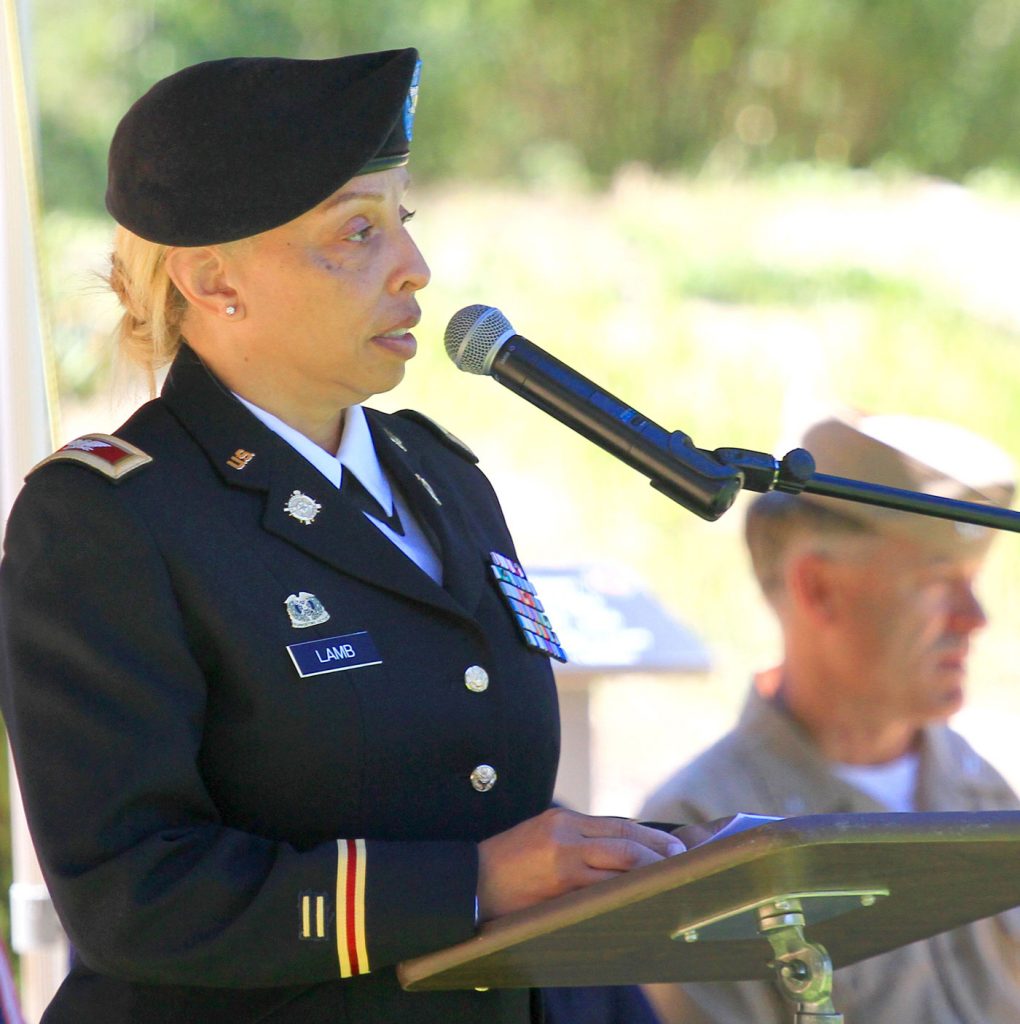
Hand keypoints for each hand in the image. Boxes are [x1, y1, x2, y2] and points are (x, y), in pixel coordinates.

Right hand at [476, 807, 684, 921]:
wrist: (471, 883)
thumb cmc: (507, 864)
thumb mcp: (541, 837)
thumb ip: (577, 841)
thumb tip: (621, 854)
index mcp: (563, 820)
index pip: (619, 826)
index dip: (651, 837)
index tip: (675, 847)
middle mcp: (566, 834)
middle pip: (626, 842)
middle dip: (658, 854)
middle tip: (682, 865)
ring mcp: (563, 859)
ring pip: (619, 864)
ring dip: (648, 875)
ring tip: (668, 884)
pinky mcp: (558, 885)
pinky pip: (602, 890)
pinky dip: (624, 894)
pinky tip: (638, 901)